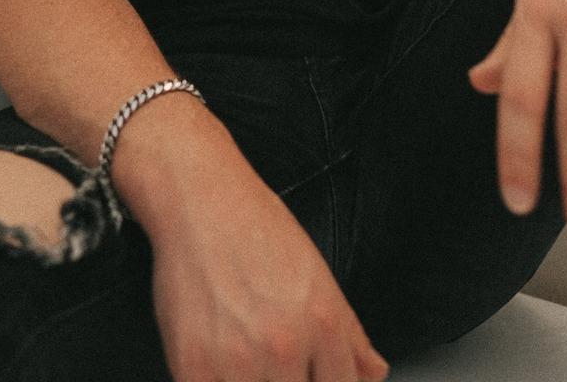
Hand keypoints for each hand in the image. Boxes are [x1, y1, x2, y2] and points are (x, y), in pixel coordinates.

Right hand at [149, 169, 388, 381]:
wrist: (202, 202)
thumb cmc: (257, 229)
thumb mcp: (319, 274)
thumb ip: (351, 335)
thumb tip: (373, 374)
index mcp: (322, 324)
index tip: (312, 374)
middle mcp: (285, 346)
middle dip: (291, 379)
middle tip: (278, 361)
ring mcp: (239, 362)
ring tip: (247, 356)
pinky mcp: (194, 368)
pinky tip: (221, 362)